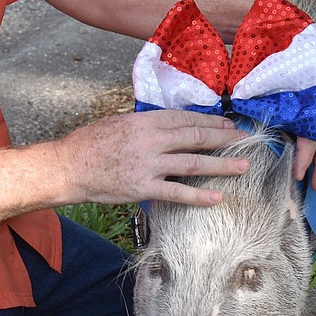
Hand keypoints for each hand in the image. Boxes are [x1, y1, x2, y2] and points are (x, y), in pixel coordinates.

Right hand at [57, 110, 249, 205]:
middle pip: (197, 137)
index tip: (228, 125)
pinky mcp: (143, 187)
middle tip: (246, 141)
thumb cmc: (91, 143)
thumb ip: (148, 125)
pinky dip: (199, 196)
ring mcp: (149, 164)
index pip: (187, 119)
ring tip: (243, 166)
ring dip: (222, 165)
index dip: (212, 121)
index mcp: (146, 121)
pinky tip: (218, 196)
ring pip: (194, 164)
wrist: (69, 166)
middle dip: (225, 139)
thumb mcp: (121, 123)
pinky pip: (177, 192)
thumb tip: (172, 127)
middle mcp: (151, 140)